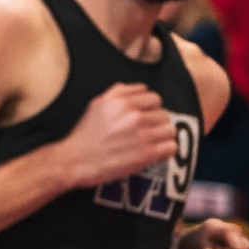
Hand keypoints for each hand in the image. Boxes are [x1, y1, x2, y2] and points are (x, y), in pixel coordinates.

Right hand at [55, 83, 179, 189]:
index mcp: (123, 102)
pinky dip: (165, 150)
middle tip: (146, 131)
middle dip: (156, 122)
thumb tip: (140, 88)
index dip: (150, 108)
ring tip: (152, 142)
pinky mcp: (147, 154)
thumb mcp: (97, 104)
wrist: (77, 160)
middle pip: (164, 114)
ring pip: (170, 130)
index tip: (145, 116)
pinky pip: (171, 147)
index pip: (154, 98)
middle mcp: (134, 116)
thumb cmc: (85, 134)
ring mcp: (142, 135)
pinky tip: (156, 152)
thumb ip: (118, 91)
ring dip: (162, 136)